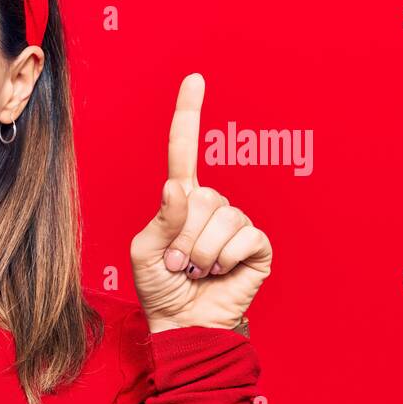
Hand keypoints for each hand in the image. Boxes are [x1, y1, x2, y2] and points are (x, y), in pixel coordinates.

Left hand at [129, 73, 272, 332]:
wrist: (184, 323)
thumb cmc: (160, 288)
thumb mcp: (146, 252)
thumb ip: (163, 219)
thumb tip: (180, 187)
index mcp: (181, 200)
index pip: (184, 151)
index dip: (188, 115)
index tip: (195, 80)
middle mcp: (211, 206)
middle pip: (202, 198)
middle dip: (182, 238)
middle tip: (177, 264)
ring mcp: (236, 223)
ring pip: (221, 220)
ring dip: (200, 254)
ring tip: (195, 271)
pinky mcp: (257, 245)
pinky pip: (244, 237)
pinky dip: (224, 260)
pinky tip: (219, 273)